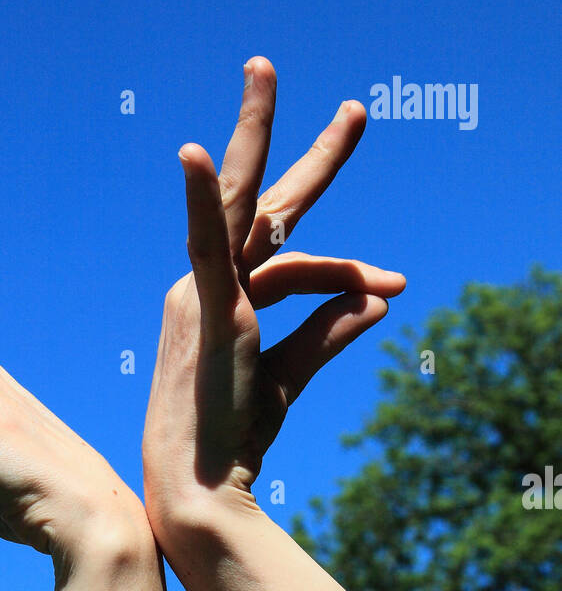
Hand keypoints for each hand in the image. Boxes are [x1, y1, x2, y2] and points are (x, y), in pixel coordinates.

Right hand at [142, 58, 405, 541]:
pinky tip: (195, 156)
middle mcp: (207, 285)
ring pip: (250, 204)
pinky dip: (200, 198)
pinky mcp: (206, 308)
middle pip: (266, 206)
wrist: (204, 486)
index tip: (394, 284)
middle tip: (355, 109)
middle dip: (310, 155)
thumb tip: (376, 302)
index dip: (345, 268)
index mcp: (221, 301)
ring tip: (335, 104)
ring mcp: (203, 292)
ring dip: (284, 147)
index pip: (291, 262)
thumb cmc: (234, 439)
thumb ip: (327, 334)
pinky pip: (207, 242)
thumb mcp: (287, 377)